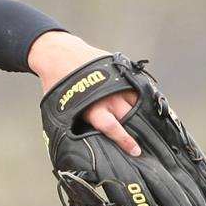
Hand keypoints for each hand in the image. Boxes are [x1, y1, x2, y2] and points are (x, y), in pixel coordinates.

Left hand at [28, 30, 140, 156]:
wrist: (58, 54)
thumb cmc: (57, 84)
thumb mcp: (59, 110)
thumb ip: (70, 127)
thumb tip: (72, 147)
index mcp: (93, 109)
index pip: (113, 128)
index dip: (126, 141)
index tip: (136, 151)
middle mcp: (107, 96)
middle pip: (130, 115)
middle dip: (139, 128)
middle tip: (147, 138)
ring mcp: (116, 81)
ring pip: (136, 100)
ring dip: (142, 111)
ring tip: (149, 121)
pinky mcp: (119, 70)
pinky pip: (135, 85)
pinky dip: (141, 94)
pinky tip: (145, 101)